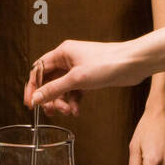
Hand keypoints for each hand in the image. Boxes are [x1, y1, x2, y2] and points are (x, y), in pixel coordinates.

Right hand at [24, 41, 142, 114]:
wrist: (134, 63)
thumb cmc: (107, 63)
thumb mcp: (76, 79)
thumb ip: (54, 89)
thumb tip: (35, 98)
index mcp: (62, 53)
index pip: (38, 70)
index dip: (32, 87)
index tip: (30, 103)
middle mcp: (69, 59)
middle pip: (50, 81)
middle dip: (50, 97)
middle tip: (53, 111)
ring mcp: (79, 68)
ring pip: (62, 88)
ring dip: (63, 101)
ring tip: (69, 112)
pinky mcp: (90, 77)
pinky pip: (75, 91)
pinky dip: (74, 101)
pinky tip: (77, 110)